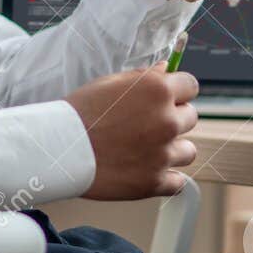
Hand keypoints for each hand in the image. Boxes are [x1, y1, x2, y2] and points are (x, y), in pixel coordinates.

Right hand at [65, 67, 199, 199]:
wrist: (60, 148)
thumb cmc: (81, 112)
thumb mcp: (111, 83)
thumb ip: (144, 77)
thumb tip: (167, 70)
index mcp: (158, 90)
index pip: (191, 86)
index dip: (179, 91)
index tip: (170, 98)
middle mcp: (166, 120)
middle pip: (191, 117)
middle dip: (174, 119)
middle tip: (150, 125)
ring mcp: (162, 153)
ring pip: (188, 151)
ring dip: (174, 149)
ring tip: (149, 150)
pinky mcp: (154, 181)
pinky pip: (178, 182)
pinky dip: (166, 178)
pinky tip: (149, 170)